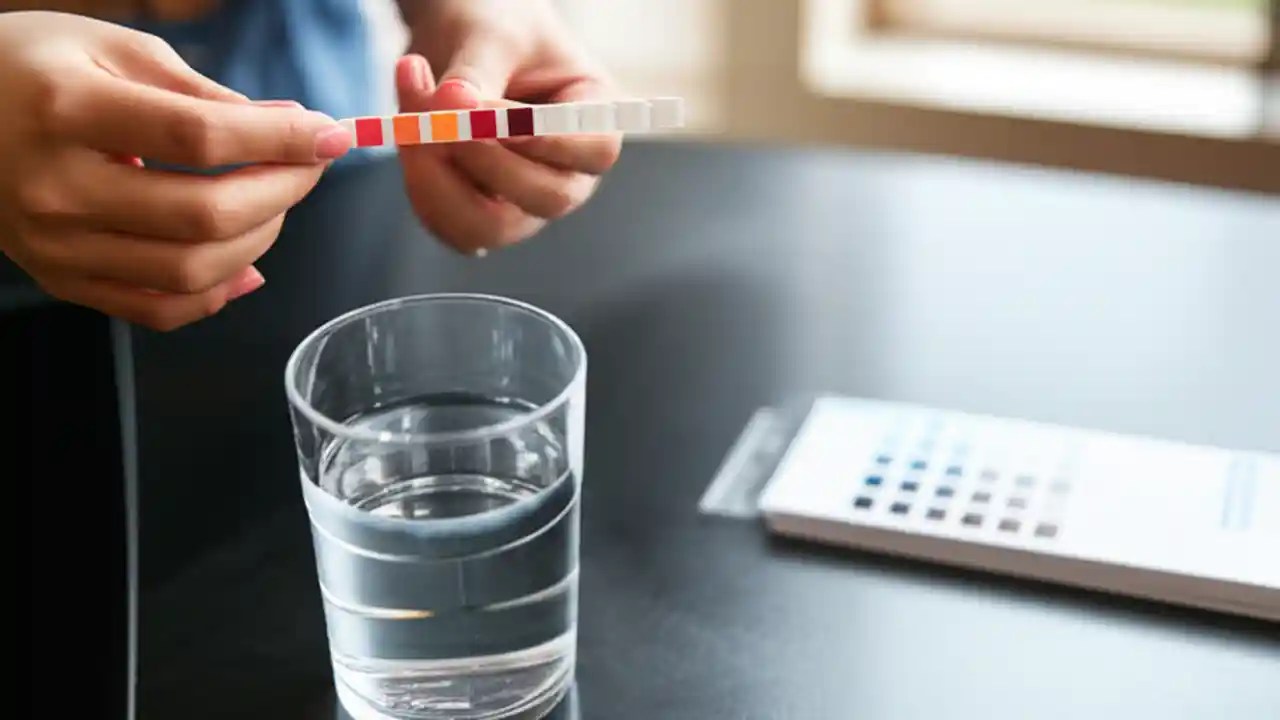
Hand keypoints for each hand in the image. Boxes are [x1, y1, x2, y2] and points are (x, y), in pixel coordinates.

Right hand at [0, 12, 351, 330]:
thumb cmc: (31, 68)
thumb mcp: (111, 48)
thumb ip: (202, 92)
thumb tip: (286, 127)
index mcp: (68, 110)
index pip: (200, 137)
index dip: (280, 140)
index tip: (329, 134)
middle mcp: (57, 187)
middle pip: (203, 214)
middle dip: (282, 192)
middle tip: (307, 167)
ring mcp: (56, 244)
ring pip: (190, 271)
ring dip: (259, 240)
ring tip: (273, 203)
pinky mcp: (61, 280)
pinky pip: (157, 311)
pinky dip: (216, 295)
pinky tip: (245, 264)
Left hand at [397, 0, 621, 253]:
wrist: (461, 39)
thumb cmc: (496, 28)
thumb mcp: (491, 34)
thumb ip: (477, 71)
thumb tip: (454, 105)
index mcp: (594, 122)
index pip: (595, 151)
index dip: (549, 141)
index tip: (492, 113)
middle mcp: (566, 174)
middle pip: (544, 199)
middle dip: (484, 159)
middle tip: (438, 110)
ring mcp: (522, 202)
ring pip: (487, 226)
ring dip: (437, 173)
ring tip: (413, 103)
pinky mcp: (476, 212)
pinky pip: (445, 223)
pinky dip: (418, 179)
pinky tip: (408, 127)